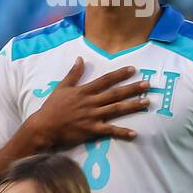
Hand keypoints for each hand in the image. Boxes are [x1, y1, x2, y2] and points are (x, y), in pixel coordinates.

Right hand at [23, 56, 149, 149]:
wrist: (43, 127)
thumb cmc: (52, 107)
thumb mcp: (61, 87)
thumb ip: (73, 74)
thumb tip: (80, 58)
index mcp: (84, 91)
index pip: (105, 80)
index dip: (119, 74)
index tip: (133, 69)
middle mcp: (91, 102)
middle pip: (115, 94)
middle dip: (132, 88)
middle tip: (148, 85)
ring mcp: (92, 116)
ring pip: (116, 109)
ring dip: (133, 106)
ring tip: (147, 102)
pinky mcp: (92, 130)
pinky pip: (110, 131)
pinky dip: (122, 132)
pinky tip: (134, 133)